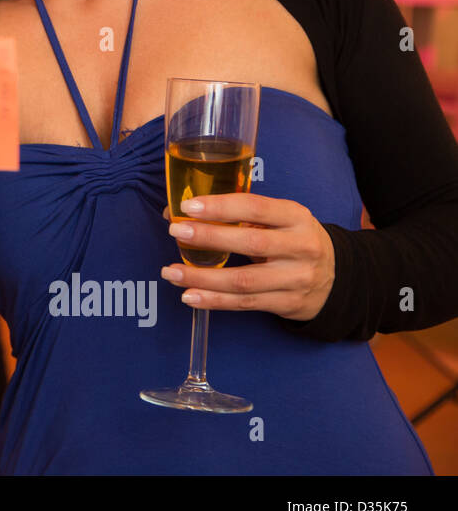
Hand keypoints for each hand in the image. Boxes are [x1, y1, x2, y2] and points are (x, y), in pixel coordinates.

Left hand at [160, 193, 334, 319]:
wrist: (337, 278)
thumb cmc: (293, 241)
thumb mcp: (280, 220)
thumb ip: (240, 215)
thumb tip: (181, 212)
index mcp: (296, 216)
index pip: (256, 207)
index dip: (221, 206)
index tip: (189, 206)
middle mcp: (301, 246)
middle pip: (251, 242)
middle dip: (209, 237)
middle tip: (176, 232)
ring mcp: (297, 278)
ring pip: (244, 280)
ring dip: (202, 277)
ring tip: (171, 272)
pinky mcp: (288, 304)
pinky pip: (245, 304)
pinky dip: (214, 300)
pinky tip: (189, 296)